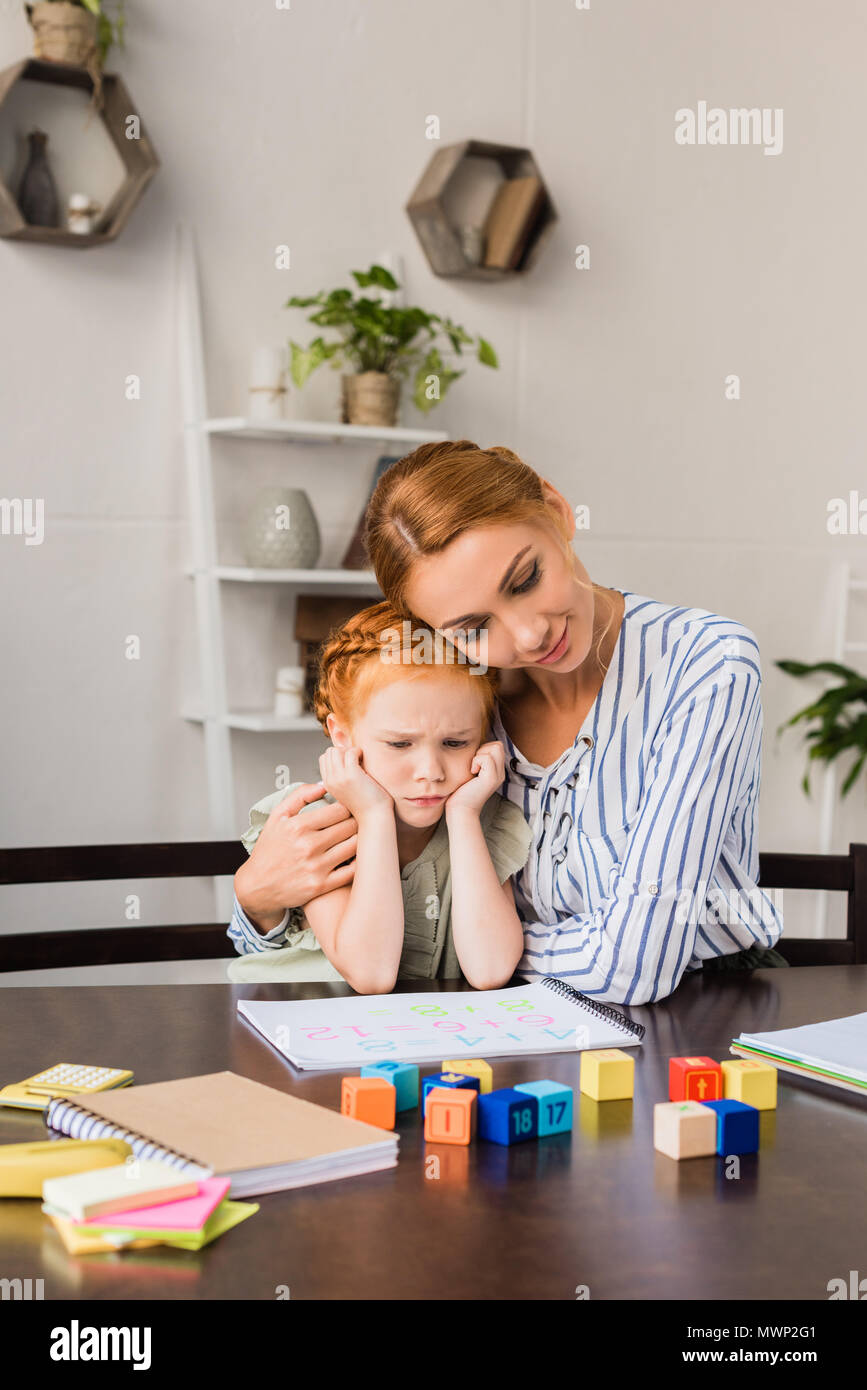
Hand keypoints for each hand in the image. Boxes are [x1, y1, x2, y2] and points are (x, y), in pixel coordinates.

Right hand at [235, 782, 357, 927]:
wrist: (257, 887)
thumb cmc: (269, 850)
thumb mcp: (277, 816)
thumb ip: (299, 795)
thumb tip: (324, 784)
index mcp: (297, 826)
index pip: (340, 809)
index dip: (351, 806)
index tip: (353, 807)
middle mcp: (307, 846)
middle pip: (351, 826)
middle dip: (358, 821)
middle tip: (362, 820)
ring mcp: (315, 867)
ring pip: (354, 846)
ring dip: (361, 839)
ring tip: (362, 836)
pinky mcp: (321, 886)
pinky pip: (351, 871)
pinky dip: (359, 862)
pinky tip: (357, 856)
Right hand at [318, 745, 393, 821]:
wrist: (375, 818)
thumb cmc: (367, 804)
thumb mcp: (348, 789)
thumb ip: (342, 775)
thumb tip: (345, 755)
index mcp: (328, 784)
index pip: (324, 759)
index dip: (338, 756)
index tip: (350, 763)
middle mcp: (331, 780)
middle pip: (329, 752)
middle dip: (343, 751)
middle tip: (356, 761)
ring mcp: (339, 777)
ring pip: (336, 750)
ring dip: (350, 751)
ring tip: (360, 761)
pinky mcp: (351, 775)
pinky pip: (350, 752)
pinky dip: (359, 752)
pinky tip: (364, 761)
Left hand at [444, 740, 505, 816]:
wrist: (460, 810)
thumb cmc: (460, 792)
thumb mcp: (470, 772)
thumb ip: (476, 760)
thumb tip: (470, 744)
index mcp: (496, 771)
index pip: (497, 746)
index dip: (484, 748)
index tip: (474, 762)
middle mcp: (500, 773)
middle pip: (498, 745)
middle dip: (483, 749)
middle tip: (473, 764)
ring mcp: (497, 776)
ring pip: (495, 748)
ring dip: (480, 755)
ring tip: (473, 768)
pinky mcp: (491, 779)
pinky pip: (487, 758)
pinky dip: (476, 761)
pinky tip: (472, 772)